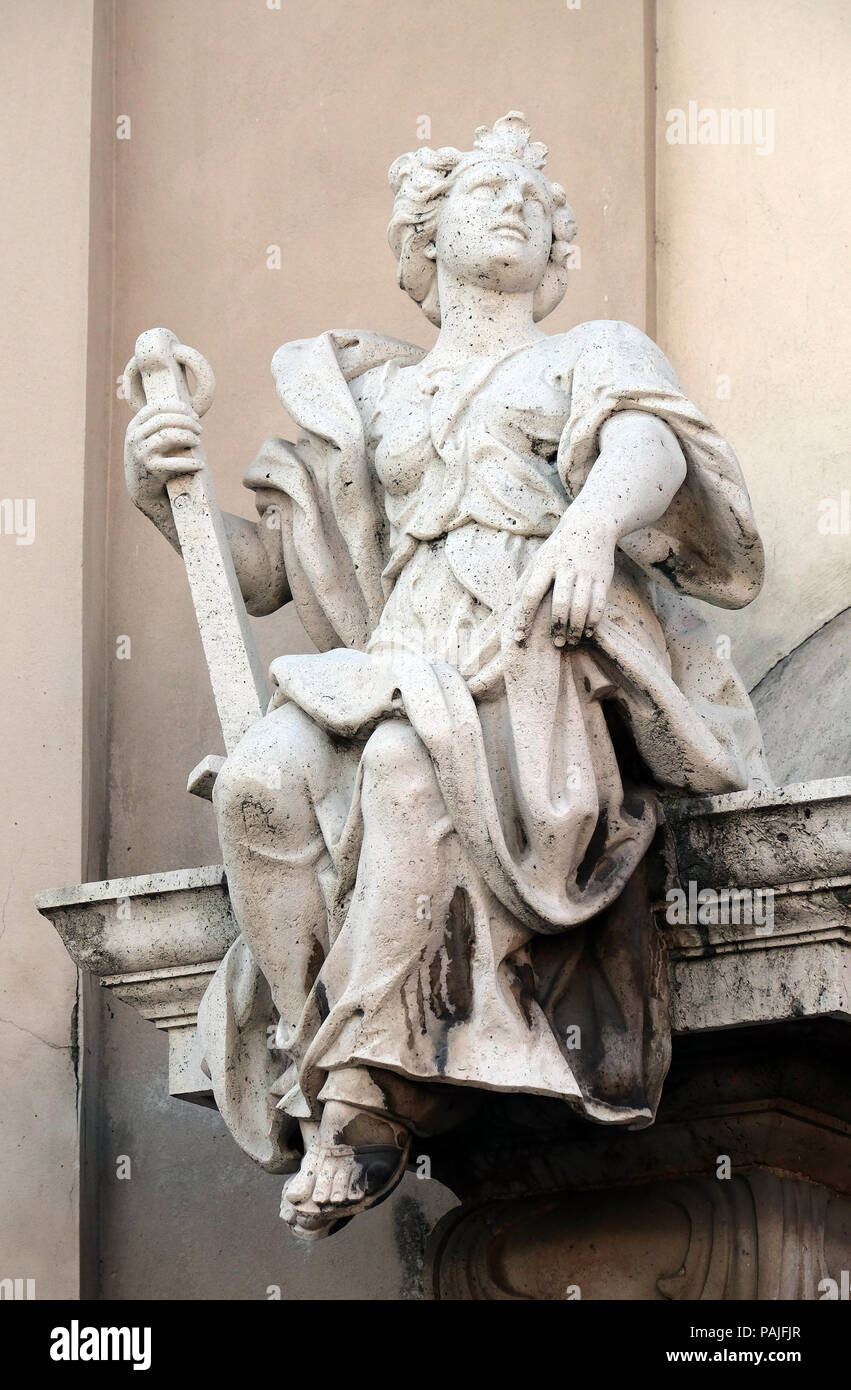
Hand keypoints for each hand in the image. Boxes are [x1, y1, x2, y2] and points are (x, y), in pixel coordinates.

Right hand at [124, 400, 202, 513]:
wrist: (142, 490)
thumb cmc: (153, 459)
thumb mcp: (150, 439)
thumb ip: (163, 425)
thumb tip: (192, 413)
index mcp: (134, 426)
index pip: (155, 407)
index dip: (177, 407)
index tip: (193, 414)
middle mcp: (135, 438)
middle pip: (164, 419)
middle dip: (186, 421)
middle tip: (200, 429)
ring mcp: (141, 453)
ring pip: (169, 436)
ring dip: (189, 437)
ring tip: (198, 442)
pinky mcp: (151, 470)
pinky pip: (175, 463)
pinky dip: (191, 463)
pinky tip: (200, 465)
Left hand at [511, 517, 615, 647]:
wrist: (591, 524)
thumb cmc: (558, 548)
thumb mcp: (539, 559)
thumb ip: (525, 581)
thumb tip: (509, 608)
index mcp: (545, 564)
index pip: (531, 594)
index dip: (524, 617)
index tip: (519, 637)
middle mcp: (566, 568)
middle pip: (560, 604)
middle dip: (557, 627)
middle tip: (556, 643)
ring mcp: (586, 573)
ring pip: (581, 606)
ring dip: (576, 628)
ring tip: (571, 640)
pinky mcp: (603, 577)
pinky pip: (599, 604)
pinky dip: (594, 621)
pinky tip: (588, 631)